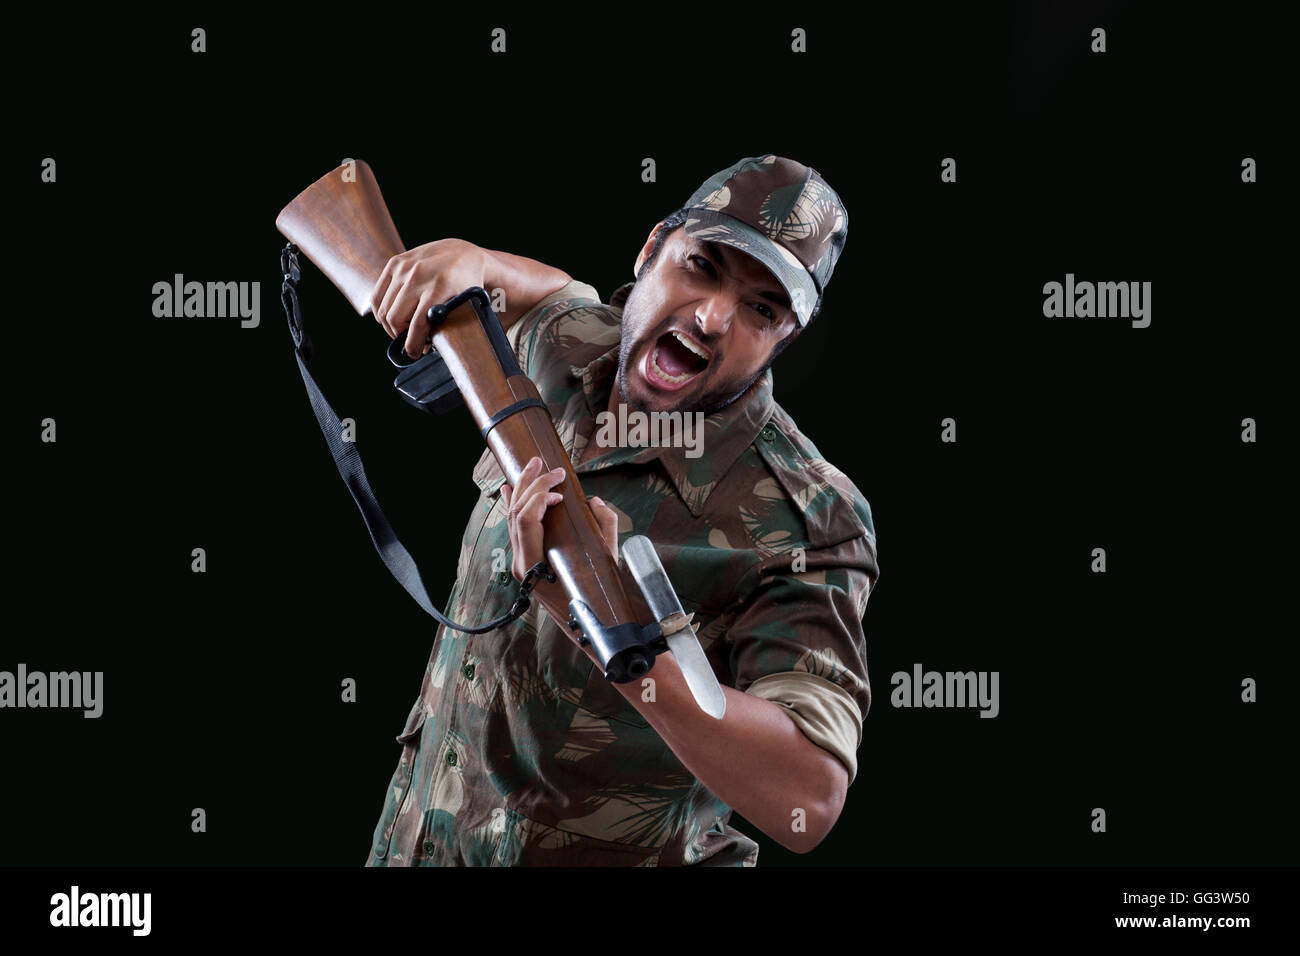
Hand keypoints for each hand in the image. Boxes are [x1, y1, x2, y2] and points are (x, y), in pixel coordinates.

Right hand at [370, 239, 488, 357]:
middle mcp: (419, 274)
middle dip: (400, 336)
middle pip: (395, 318)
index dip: (413, 344)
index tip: (415, 353)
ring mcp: (404, 267)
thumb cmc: (467, 283)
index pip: (418, 323)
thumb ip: (448, 323)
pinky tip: (393, 317)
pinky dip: (381, 311)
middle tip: (409, 342)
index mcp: (440, 285)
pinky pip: (377, 296)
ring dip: (390, 326)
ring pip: (383, 309)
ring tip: (403, 330)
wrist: (464, 253)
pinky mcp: (394, 263)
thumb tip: (426, 346)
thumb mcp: (466, 304)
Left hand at [500, 457, 619, 626]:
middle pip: (516, 514)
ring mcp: (521, 565)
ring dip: (522, 490)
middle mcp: (522, 566)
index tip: (560, 488)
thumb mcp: (607, 563)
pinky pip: (515, 531)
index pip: (525, 521)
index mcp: (534, 567)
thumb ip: (604, 529)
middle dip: (530, 484)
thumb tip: (595, 503)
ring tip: (532, 467)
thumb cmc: (600, 601)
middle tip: (546, 465)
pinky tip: (508, 490)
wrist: (593, 633)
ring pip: (512, 520)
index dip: (538, 496)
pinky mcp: (527, 564)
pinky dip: (513, 507)